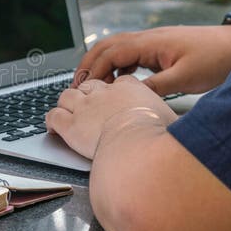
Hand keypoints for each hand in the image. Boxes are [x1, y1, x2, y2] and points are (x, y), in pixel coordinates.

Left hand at [46, 75, 176, 159]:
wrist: (139, 146)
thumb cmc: (160, 137)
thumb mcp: (171, 121)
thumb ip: (168, 120)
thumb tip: (180, 127)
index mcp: (130, 88)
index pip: (117, 83)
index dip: (113, 92)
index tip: (114, 101)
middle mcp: (104, 93)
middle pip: (89, 86)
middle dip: (87, 95)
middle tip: (87, 107)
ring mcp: (85, 107)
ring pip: (68, 96)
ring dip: (66, 104)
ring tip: (67, 113)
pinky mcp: (70, 124)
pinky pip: (54, 116)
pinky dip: (51, 121)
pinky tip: (52, 127)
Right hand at [72, 25, 230, 95]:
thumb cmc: (213, 59)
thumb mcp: (184, 78)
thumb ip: (155, 87)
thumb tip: (128, 97)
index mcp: (150, 43)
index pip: (110, 53)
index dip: (92, 69)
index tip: (81, 87)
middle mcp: (147, 39)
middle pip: (106, 46)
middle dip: (88, 65)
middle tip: (77, 86)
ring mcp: (151, 43)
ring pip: (116, 50)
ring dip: (101, 65)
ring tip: (93, 87)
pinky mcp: (157, 49)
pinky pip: (129, 55)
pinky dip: (117, 67)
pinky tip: (119, 83)